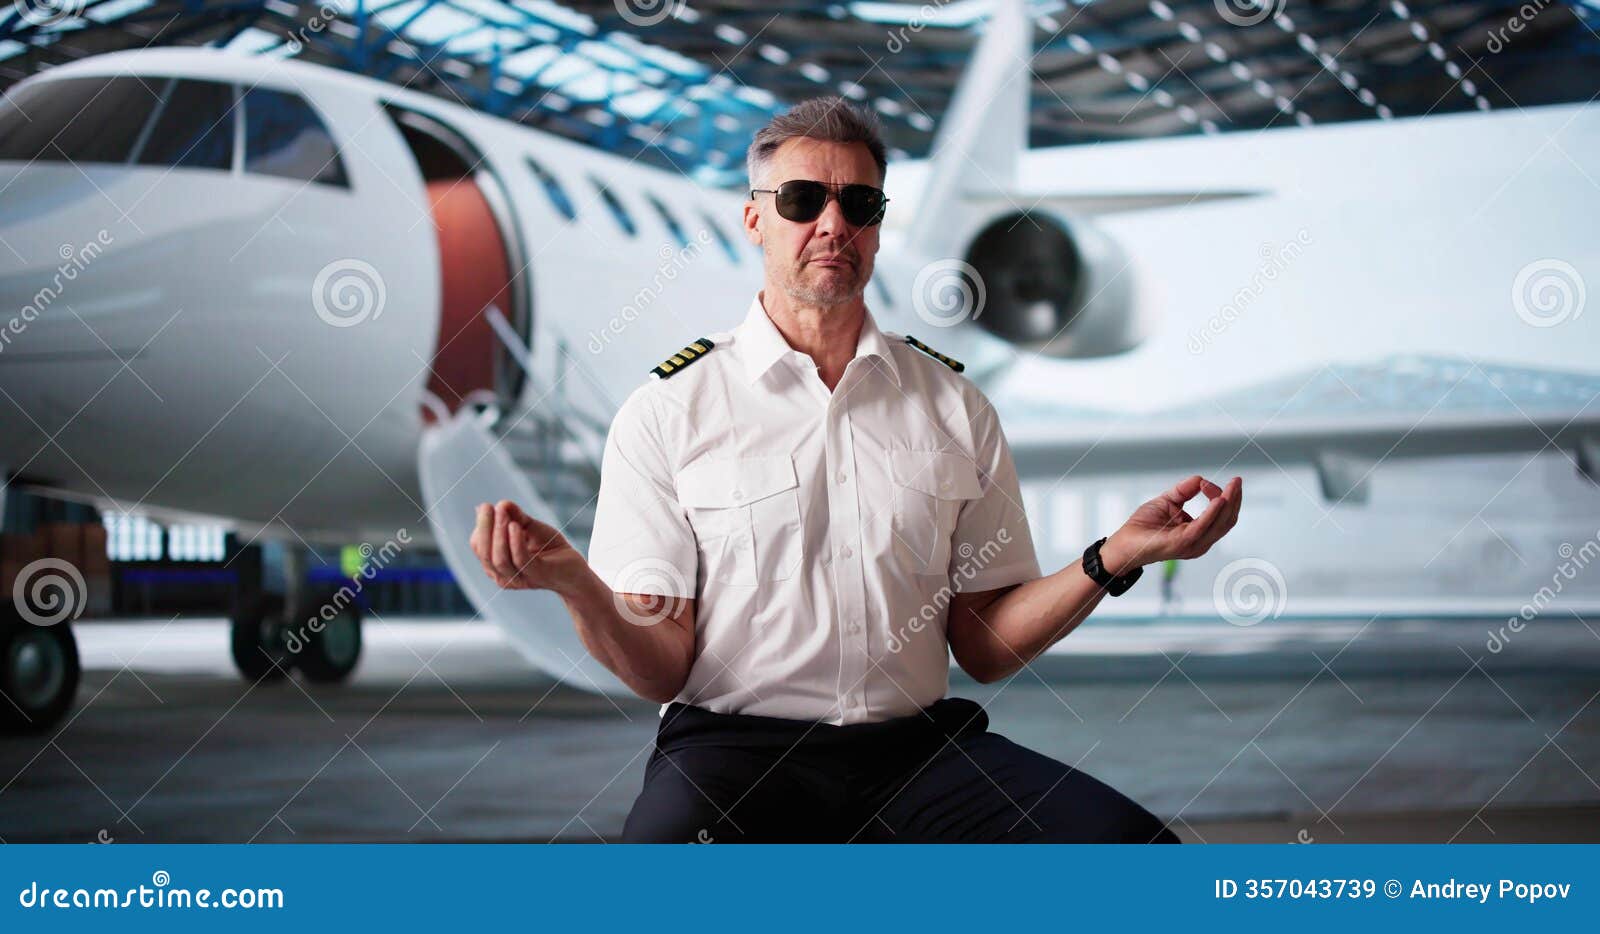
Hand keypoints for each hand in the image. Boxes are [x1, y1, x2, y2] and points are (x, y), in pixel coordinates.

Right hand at [468, 500, 584, 592]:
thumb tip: (501, 503)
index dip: (481, 526)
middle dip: (484, 528)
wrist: (577, 569)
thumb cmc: (550, 548)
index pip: (479, 546)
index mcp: (496, 566)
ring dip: (499, 534)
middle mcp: (503, 577)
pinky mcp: (538, 575)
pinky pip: (521, 560)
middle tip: (487, 507)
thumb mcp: (530, 528)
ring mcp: (520, 579)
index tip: (487, 506)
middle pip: (485, 553)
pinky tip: (516, 526)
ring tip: (503, 513)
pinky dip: (516, 542)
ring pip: (500, 559)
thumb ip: (516, 517)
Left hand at [1102, 475, 1241, 573]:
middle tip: (1237, 481)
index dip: (1223, 496)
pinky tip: (1218, 499)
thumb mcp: (1167, 501)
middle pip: (1227, 520)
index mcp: (1198, 533)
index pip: (1221, 515)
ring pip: (1221, 524)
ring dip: (1229, 502)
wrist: (1124, 543)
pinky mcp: (1183, 543)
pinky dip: (1213, 512)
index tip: (1210, 482)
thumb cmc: (1143, 527)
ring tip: (1232, 486)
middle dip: (1235, 499)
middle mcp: (1200, 541)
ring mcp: (1193, 544)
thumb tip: (1200, 479)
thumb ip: (1185, 490)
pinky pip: (1203, 526)